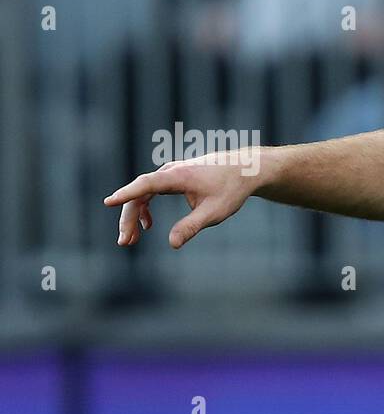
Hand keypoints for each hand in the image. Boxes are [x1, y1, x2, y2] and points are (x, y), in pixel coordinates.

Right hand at [104, 150, 262, 248]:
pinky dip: (146, 208)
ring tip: (130, 239)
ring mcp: (170, 173)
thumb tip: (172, 243)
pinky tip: (147, 225)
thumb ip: (192, 227)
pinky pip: (152, 192)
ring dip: (135, 215)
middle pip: (140, 193)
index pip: (146, 184)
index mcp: (177, 176)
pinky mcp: (174, 178)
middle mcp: (170, 171)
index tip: (108, 201)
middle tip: (124, 242)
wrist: (244, 170)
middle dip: (129, 218)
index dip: (126, 194)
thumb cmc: (231, 190)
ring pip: (144, 193)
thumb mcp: (214, 212)